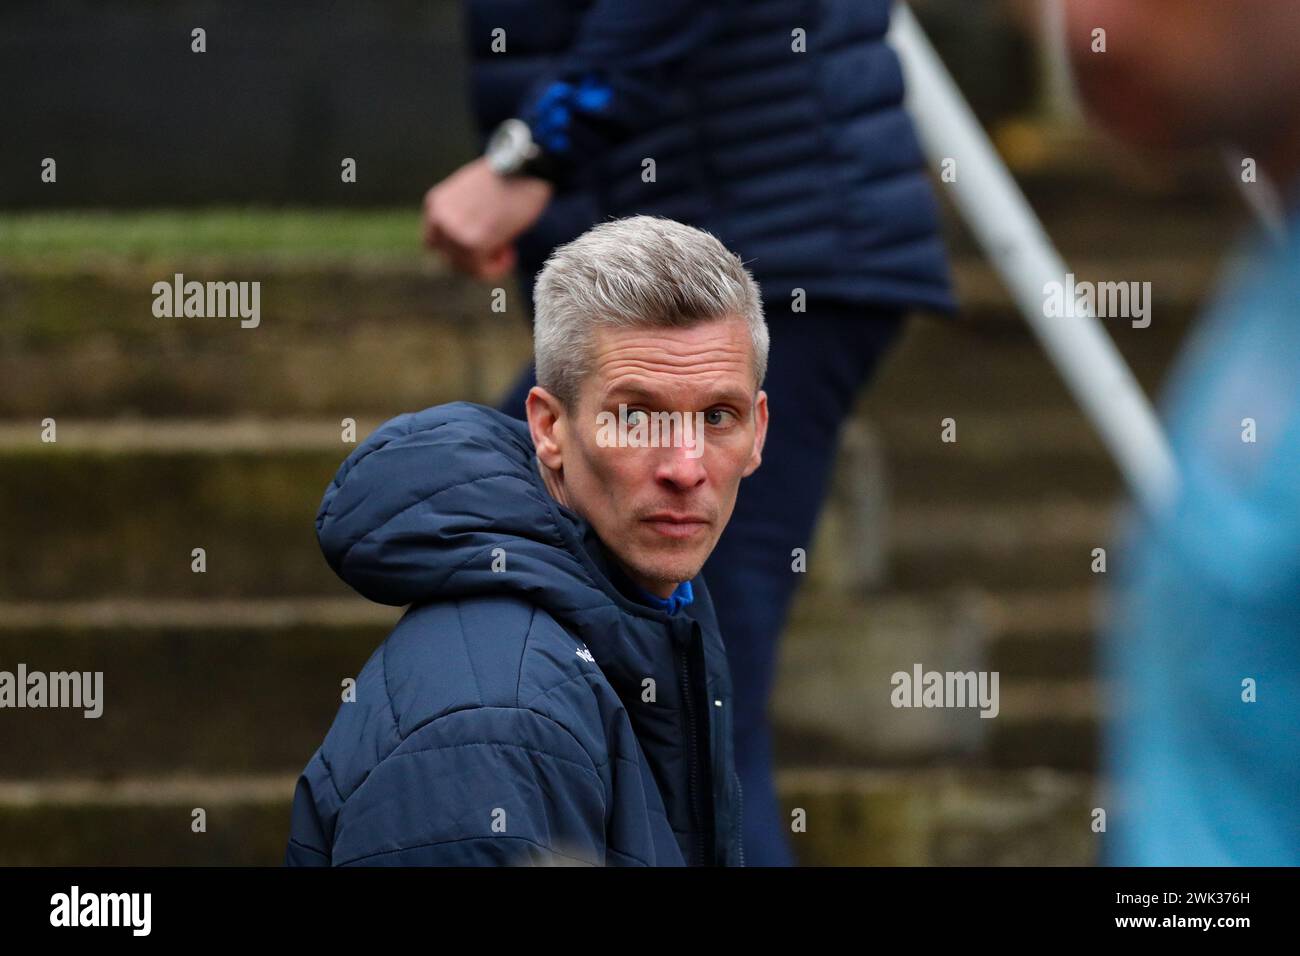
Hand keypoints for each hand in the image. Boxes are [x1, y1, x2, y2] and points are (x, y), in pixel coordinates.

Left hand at [422, 156, 554, 280]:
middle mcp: (439, 220)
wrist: (524, 166)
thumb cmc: (507, 177)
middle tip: (499, 248)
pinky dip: (497, 268)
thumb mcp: (472, 192)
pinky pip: (482, 271)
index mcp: (435, 204)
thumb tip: (471, 239)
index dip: (457, 249)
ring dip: (488, 264)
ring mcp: (453, 233)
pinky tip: (510, 251)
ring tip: (508, 248)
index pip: (434, 243)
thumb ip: (463, 215)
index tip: (481, 243)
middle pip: (450, 259)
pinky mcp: (472, 244)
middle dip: (474, 258)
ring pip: (466, 267)